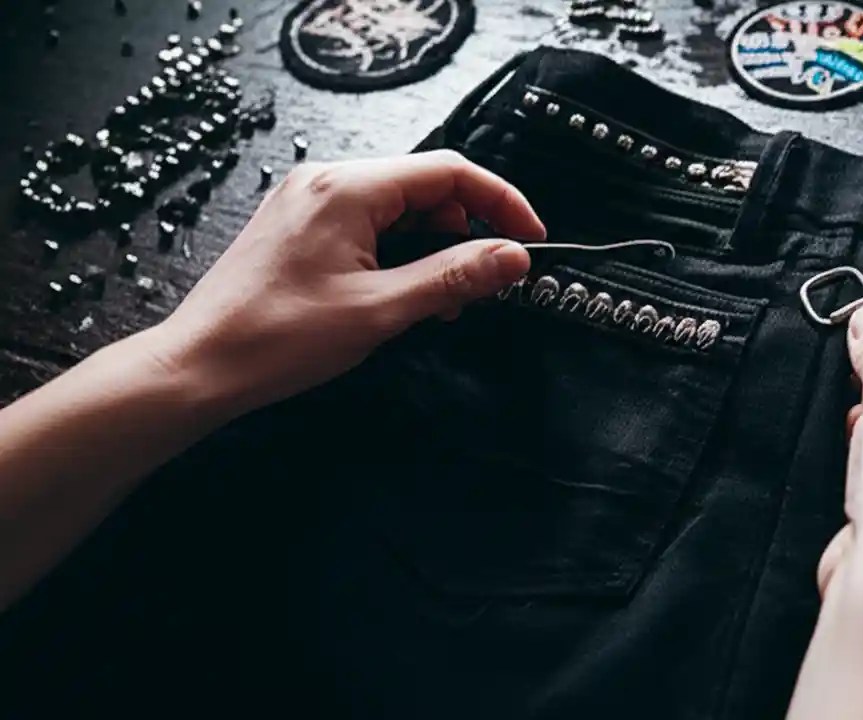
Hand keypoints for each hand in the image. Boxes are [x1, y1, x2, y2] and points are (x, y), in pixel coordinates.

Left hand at [148, 151, 544, 416]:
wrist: (201, 366)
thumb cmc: (275, 338)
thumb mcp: (381, 310)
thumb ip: (454, 277)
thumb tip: (511, 257)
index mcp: (346, 189)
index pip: (449, 172)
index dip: (500, 202)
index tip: (528, 238)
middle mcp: (326, 182)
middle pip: (426, 188)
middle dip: (464, 233)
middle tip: (479, 286)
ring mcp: (310, 202)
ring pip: (400, 209)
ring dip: (432, 250)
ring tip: (436, 303)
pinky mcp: (302, 226)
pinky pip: (370, 225)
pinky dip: (399, 255)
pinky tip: (401, 296)